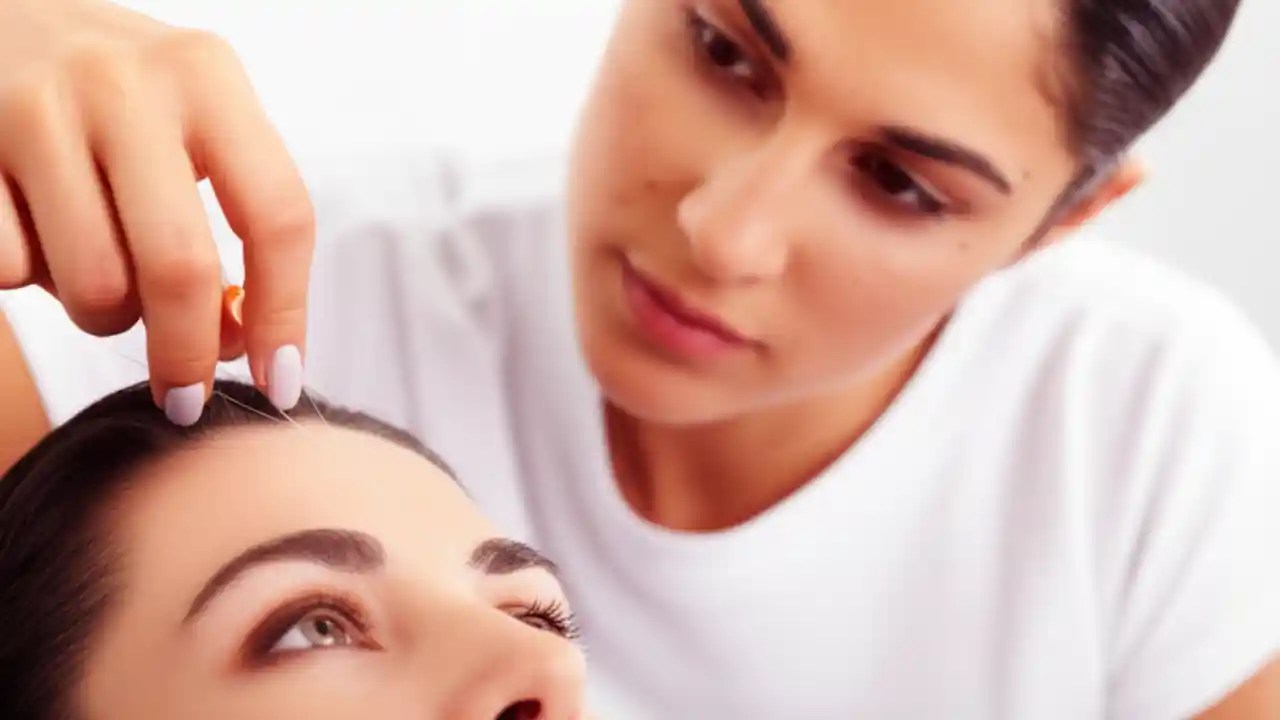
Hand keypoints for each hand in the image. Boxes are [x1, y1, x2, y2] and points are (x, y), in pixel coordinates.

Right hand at [0, 0, 313, 422]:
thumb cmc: (114, 97)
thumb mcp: (190, 126)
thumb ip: (231, 220)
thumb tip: (238, 343)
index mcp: (206, 74)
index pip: (278, 215)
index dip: (285, 315)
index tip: (281, 382)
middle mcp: (124, 82)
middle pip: (179, 268)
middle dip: (186, 354)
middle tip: (184, 396)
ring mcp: (33, 108)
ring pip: (93, 286)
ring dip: (105, 314)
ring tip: (100, 272)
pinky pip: (12, 271)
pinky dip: (30, 278)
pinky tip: (33, 230)